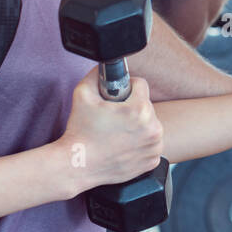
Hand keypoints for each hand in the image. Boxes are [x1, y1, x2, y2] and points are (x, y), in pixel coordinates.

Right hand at [60, 67, 163, 192]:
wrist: (77, 165)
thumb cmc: (79, 132)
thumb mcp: (82, 94)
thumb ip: (97, 74)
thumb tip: (106, 66)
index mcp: (140, 110)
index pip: (141, 85)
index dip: (126, 87)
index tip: (116, 98)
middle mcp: (153, 128)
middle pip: (146, 105)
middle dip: (132, 107)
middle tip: (114, 118)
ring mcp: (154, 146)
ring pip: (150, 124)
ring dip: (138, 125)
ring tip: (118, 132)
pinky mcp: (152, 160)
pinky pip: (151, 143)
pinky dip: (140, 143)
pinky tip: (123, 145)